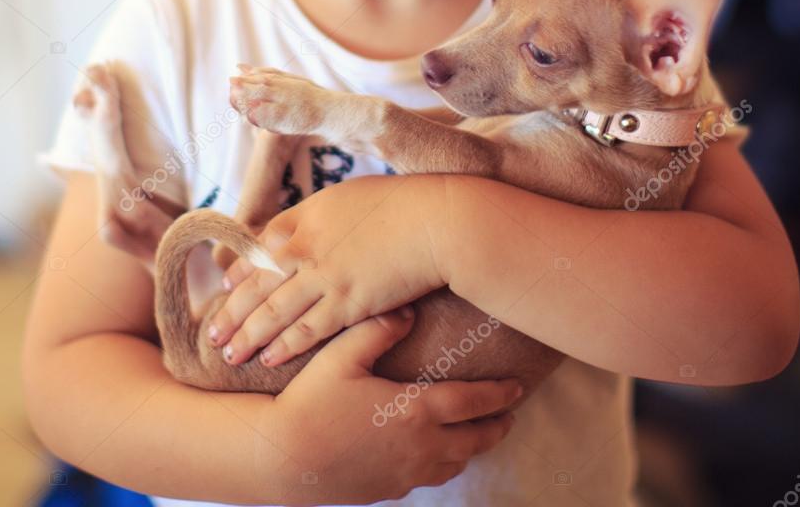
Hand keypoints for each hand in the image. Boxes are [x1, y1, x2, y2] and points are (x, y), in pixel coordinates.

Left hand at [208, 174, 447, 367]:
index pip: (259, 246)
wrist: (435, 220)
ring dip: (248, 336)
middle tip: (211, 334)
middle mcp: (305, 247)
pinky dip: (284, 346)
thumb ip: (323, 213)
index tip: (227, 288)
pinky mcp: (348, 304)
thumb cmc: (401, 202)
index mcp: (305, 215)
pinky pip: (307, 330)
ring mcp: (324, 277)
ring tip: (229, 355)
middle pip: (256, 284)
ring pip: (273, 313)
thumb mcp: (350, 195)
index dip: (241, 270)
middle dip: (231, 312)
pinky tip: (269, 359)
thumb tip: (312, 224)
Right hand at [268, 306, 522, 503]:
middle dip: (496, 426)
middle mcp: (419, 447)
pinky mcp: (387, 491)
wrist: (282, 460)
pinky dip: (444, 465)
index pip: (472, 403)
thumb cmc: (310, 401)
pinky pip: (428, 479)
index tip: (517, 387)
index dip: (498, 395)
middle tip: (509, 414)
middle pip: (474, 440)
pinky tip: (436, 455)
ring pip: (454, 464)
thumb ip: (379, 329)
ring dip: (472, 449)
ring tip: (479, 435)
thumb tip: (409, 310)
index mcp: (416, 411)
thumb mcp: (343, 355)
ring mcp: (404, 474)